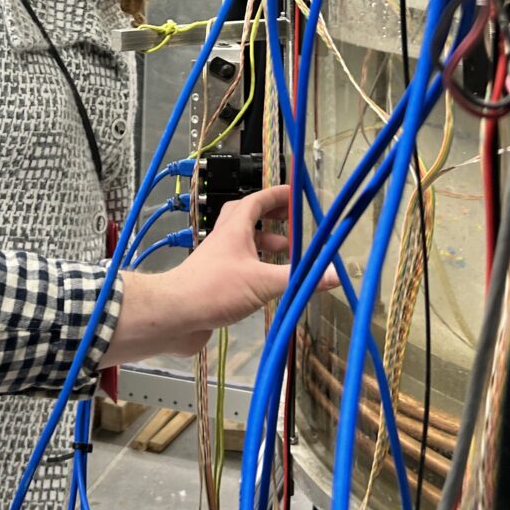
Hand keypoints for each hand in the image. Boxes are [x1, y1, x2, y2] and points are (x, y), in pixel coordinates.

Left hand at [101, 185, 336, 366]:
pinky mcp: (215, 281)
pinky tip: (269, 283)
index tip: (296, 194)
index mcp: (235, 228)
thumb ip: (298, 278)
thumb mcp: (263, 282)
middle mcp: (225, 239)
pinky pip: (241, 266)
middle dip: (272, 217)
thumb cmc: (215, 289)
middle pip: (248, 218)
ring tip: (289, 256)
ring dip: (266, 245)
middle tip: (294, 223)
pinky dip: (257, 268)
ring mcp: (218, 260)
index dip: (277, 195)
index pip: (257, 200)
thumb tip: (334, 276)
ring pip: (245, 244)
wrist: (175, 315)